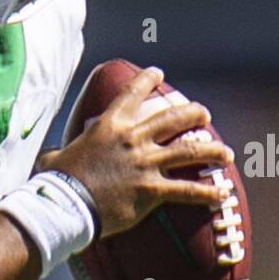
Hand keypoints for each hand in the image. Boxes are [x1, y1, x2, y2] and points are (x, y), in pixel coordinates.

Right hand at [39, 66, 234, 237]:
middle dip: (194, 113)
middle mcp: (133, 139)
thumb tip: (52, 155)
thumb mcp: (54, 157)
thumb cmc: (57, 182)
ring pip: (190, 151)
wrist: (66, 206)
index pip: (133, 93)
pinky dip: (208, 192)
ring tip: (226, 154)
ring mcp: (146, 164)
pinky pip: (188, 190)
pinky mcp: (153, 190)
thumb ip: (61, 151)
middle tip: (204, 114)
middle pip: (174, 118)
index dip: (148, 80)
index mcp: (110, 126)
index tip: (159, 73)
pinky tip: (222, 193)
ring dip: (212, 151)